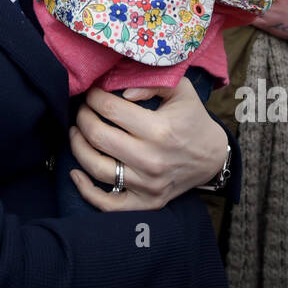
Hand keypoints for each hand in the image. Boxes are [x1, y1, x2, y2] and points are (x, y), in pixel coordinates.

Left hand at [67, 77, 227, 210]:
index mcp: (159, 129)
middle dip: (83, 117)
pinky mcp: (147, 202)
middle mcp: (151, 159)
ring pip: (97, 168)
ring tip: (75, 132)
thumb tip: (123, 92)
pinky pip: (109, 204)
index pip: (110, 109)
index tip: (92, 92)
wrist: (212, 156)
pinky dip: (87, 191)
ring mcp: (148, 184)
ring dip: (78, 147)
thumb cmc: (192, 118)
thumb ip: (152, 82)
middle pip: (98, 136)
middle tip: (82, 110)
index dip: (94, 97)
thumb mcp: (180, 90)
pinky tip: (75, 173)